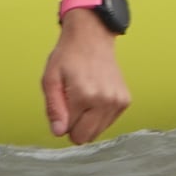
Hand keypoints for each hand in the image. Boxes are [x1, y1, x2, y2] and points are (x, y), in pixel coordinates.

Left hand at [43, 12, 129, 144]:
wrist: (92, 38)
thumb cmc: (69, 56)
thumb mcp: (50, 80)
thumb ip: (53, 108)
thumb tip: (59, 131)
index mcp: (84, 95)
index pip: (69, 131)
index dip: (62, 120)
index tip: (63, 103)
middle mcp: (104, 100)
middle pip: (85, 137)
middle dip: (74, 125)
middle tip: (71, 103)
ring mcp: (117, 101)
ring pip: (97, 133)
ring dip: (87, 121)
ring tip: (84, 97)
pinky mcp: (125, 101)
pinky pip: (107, 123)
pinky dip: (99, 115)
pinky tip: (95, 97)